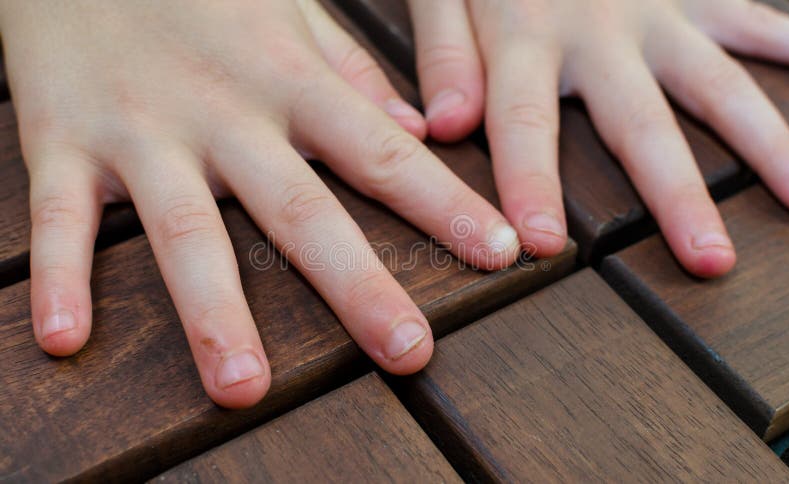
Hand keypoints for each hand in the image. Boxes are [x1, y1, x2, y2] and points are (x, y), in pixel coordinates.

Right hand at [1, 0, 521, 407]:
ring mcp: (142, 131)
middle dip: (359, 285)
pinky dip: (61, 278)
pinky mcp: (61, 140)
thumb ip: (351, 69)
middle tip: (409, 352)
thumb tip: (415, 131)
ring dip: (216, 313)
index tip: (503, 254)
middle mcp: (226, 113)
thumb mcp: (289, 5)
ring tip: (244, 387)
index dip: (446, 206)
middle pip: (301, 210)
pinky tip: (66, 339)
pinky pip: (59, 218)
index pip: (383, 153)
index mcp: (289, 77)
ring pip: (187, 230)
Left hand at [409, 0, 788, 276]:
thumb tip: (446, 126)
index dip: (529, 184)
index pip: (524, 121)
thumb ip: (442, 54)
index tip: (540, 246)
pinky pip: (748, 17)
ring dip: (765, 144)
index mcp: (526, 37)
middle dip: (674, 198)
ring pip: (717, 85)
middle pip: (640, 126)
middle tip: (710, 262)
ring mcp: (655, 12)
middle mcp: (598, 33)